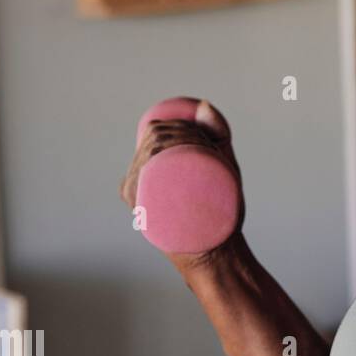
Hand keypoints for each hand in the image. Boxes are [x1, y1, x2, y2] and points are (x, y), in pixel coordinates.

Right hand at [119, 98, 244, 271]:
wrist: (216, 251)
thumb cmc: (219, 210)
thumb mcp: (221, 166)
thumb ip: (217, 135)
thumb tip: (202, 104)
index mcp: (147, 168)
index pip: (157, 132)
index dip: (182, 125)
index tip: (208, 136)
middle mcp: (134, 181)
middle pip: (153, 140)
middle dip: (184, 133)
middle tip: (211, 146)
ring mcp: (134, 195)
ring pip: (149, 155)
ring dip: (177, 143)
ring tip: (204, 154)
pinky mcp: (139, 209)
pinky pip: (138, 182)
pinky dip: (153, 163)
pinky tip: (164, 155)